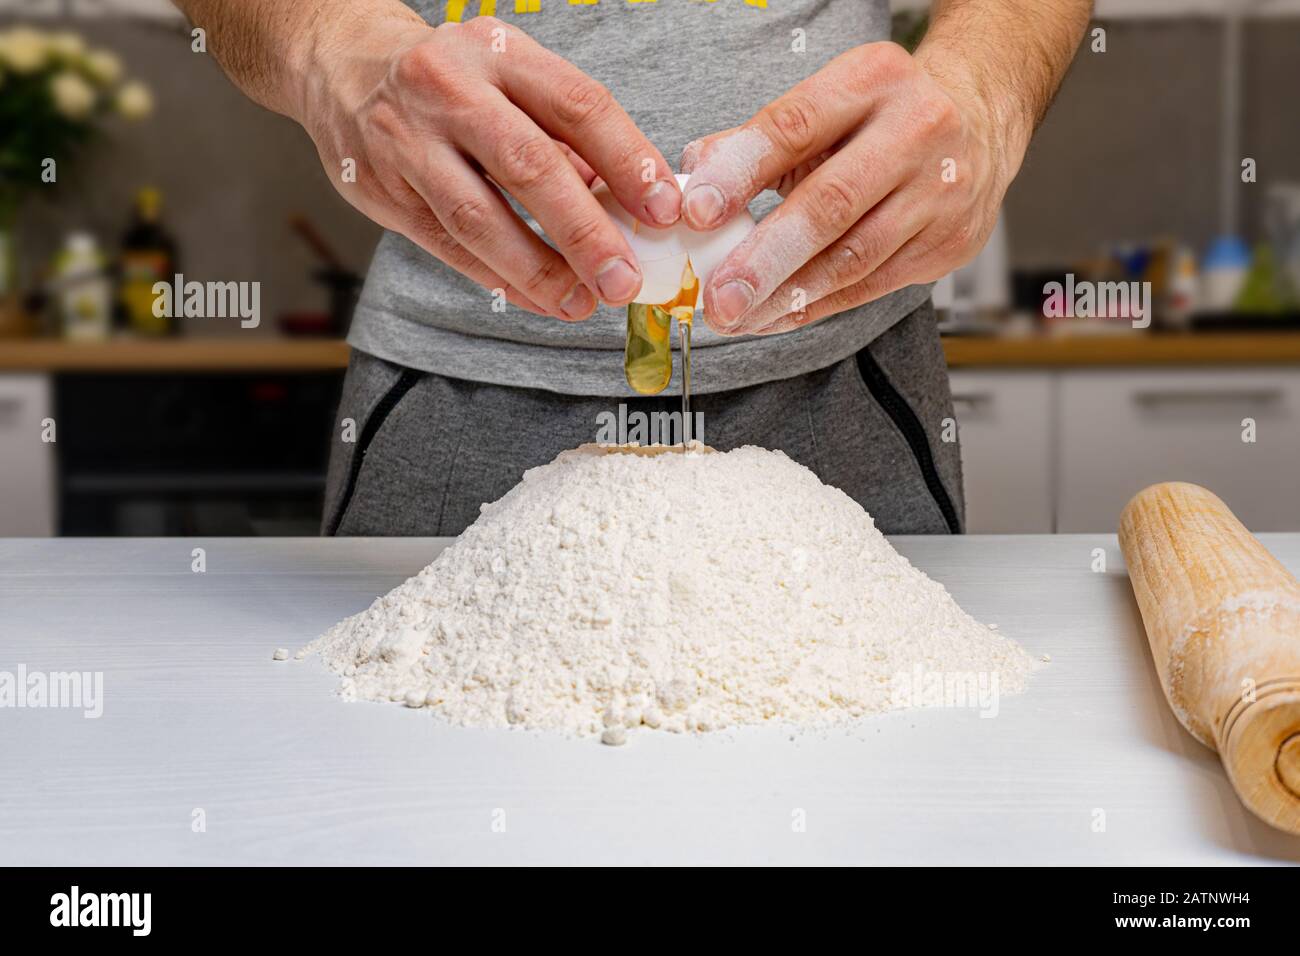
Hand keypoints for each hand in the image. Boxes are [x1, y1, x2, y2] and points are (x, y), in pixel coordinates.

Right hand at [301, 15, 681, 319]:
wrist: (342, 68)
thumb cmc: (449, 80)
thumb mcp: (510, 79)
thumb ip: (564, 137)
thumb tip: (627, 204)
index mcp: (500, 54)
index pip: (578, 106)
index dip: (627, 162)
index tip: (664, 212)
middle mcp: (451, 90)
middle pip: (530, 166)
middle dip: (585, 232)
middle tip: (623, 278)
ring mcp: (409, 141)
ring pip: (481, 218)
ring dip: (540, 270)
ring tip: (581, 301)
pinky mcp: (383, 190)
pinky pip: (449, 246)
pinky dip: (498, 278)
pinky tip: (536, 298)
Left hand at [679, 41, 1026, 334]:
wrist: (979, 123)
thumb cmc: (880, 119)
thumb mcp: (824, 107)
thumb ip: (756, 140)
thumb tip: (696, 170)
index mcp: (872, 80)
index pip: (795, 127)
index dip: (742, 173)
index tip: (697, 213)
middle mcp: (916, 131)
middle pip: (830, 205)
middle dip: (765, 258)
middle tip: (719, 297)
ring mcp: (940, 192)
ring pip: (853, 258)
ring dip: (787, 296)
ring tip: (738, 317)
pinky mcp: (949, 244)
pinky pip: (871, 286)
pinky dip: (817, 306)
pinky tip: (777, 316)